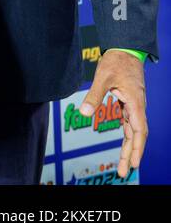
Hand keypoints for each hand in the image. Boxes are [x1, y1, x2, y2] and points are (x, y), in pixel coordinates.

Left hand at [81, 50, 147, 178]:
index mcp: (135, 103)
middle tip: (125, 172)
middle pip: (137, 135)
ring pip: (134, 131)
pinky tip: (124, 146)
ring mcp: (134, 106)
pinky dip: (127, 136)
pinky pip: (130, 123)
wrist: (124, 49)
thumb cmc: (116, 62)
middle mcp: (137, 107)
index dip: (136, 148)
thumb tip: (83, 112)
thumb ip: (93, 95)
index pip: (139, 131)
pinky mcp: (129, 103)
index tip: (134, 163)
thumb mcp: (102, 77)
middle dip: (132, 154)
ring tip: (124, 165)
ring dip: (130, 147)